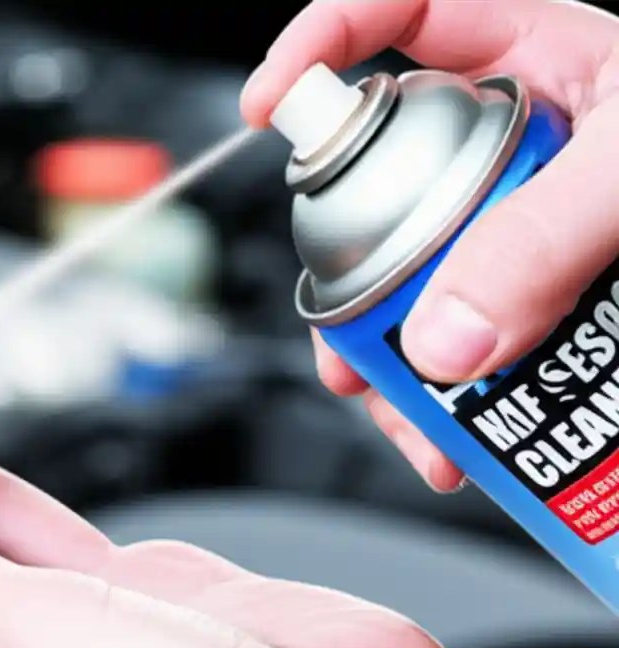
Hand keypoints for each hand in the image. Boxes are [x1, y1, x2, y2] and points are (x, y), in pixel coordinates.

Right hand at [240, 0, 618, 491]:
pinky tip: (465, 431)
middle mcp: (520, 132)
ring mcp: (529, 212)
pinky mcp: (551, 281)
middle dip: (350, 268)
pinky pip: (477, 322)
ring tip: (414, 419)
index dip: (318, 47)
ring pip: (423, 267)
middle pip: (385, 177)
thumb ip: (548, 240)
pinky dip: (458, 384)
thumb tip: (446, 336)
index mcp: (540, 51)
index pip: (396, 12)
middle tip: (346, 336)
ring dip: (400, 353)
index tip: (271, 110)